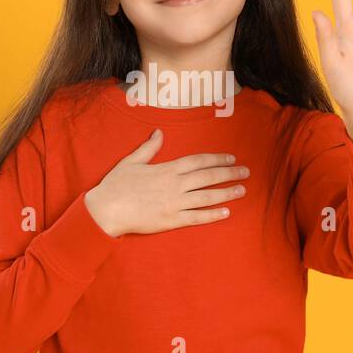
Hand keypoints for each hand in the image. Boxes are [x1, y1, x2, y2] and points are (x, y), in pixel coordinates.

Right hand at [84, 129, 248, 236]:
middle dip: (229, 173)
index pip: (198, 161)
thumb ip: (149, 147)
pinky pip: (196, 218)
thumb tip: (159, 132)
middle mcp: (175, 185)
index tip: (231, 158)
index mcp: (167, 169)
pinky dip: (212, 215)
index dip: (216, 158)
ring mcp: (175, 204)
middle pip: (208, 176)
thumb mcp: (132, 161)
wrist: (106, 210)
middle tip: (246, 172)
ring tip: (241, 190)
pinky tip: (226, 212)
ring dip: (226, 193)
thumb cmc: (116, 185)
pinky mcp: (171, 221)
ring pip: (207, 197)